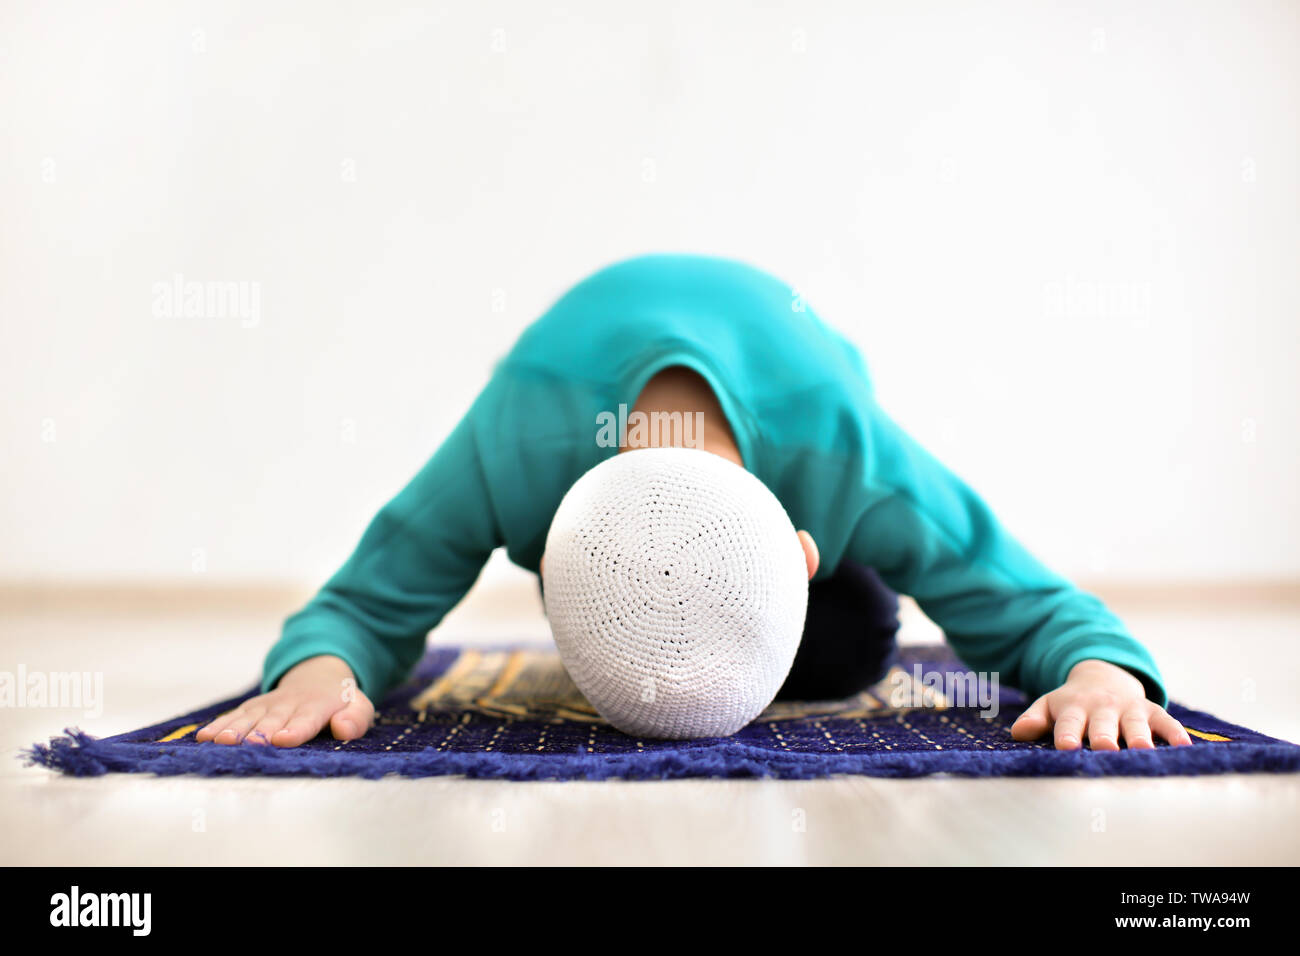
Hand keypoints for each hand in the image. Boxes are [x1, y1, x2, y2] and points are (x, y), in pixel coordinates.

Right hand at [196, 655, 373, 747]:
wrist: (318, 676)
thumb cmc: (340, 701)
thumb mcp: (359, 707)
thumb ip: (356, 719)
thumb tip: (343, 729)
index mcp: (318, 705)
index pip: (306, 719)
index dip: (295, 729)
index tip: (282, 739)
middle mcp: (289, 704)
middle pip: (272, 720)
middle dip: (258, 732)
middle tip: (244, 744)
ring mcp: (268, 705)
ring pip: (249, 717)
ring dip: (233, 729)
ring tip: (218, 741)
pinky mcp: (252, 708)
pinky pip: (235, 716)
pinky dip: (219, 725)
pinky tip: (204, 737)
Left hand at [1010, 659, 1192, 750]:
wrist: (1102, 677)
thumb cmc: (1071, 703)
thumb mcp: (1048, 706)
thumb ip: (1034, 719)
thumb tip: (1017, 732)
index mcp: (1074, 709)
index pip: (1068, 723)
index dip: (1067, 734)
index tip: (1067, 747)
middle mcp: (1102, 708)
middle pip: (1102, 725)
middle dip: (1104, 736)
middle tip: (1105, 748)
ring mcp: (1129, 709)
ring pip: (1134, 724)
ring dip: (1139, 736)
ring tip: (1143, 750)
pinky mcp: (1152, 710)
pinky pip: (1166, 721)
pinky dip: (1175, 733)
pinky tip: (1184, 746)